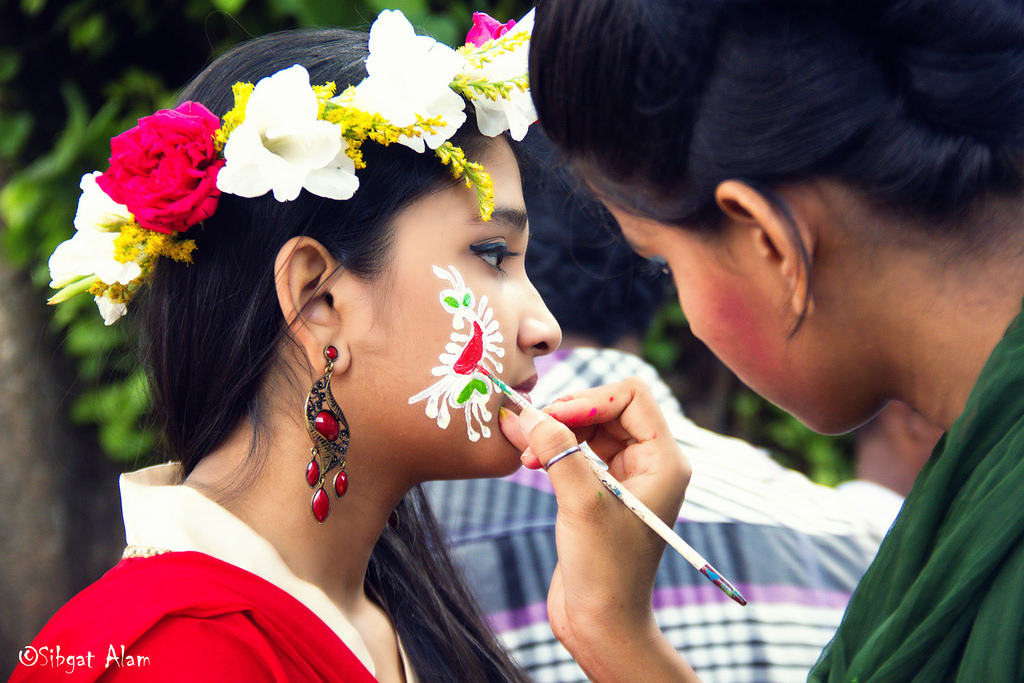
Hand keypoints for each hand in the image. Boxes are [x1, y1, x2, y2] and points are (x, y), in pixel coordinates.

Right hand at [499, 376, 697, 681]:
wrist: (602, 624)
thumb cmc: (605, 570)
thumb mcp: (581, 503)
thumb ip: (556, 451)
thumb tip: (525, 413)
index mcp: (664, 460)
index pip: (631, 395)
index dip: (589, 399)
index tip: (552, 419)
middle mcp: (650, 463)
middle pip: (608, 407)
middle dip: (567, 413)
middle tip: (530, 431)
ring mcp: (626, 477)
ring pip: (589, 427)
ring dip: (556, 432)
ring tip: (527, 453)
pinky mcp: (601, 492)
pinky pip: (579, 451)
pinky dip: (554, 450)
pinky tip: (532, 463)